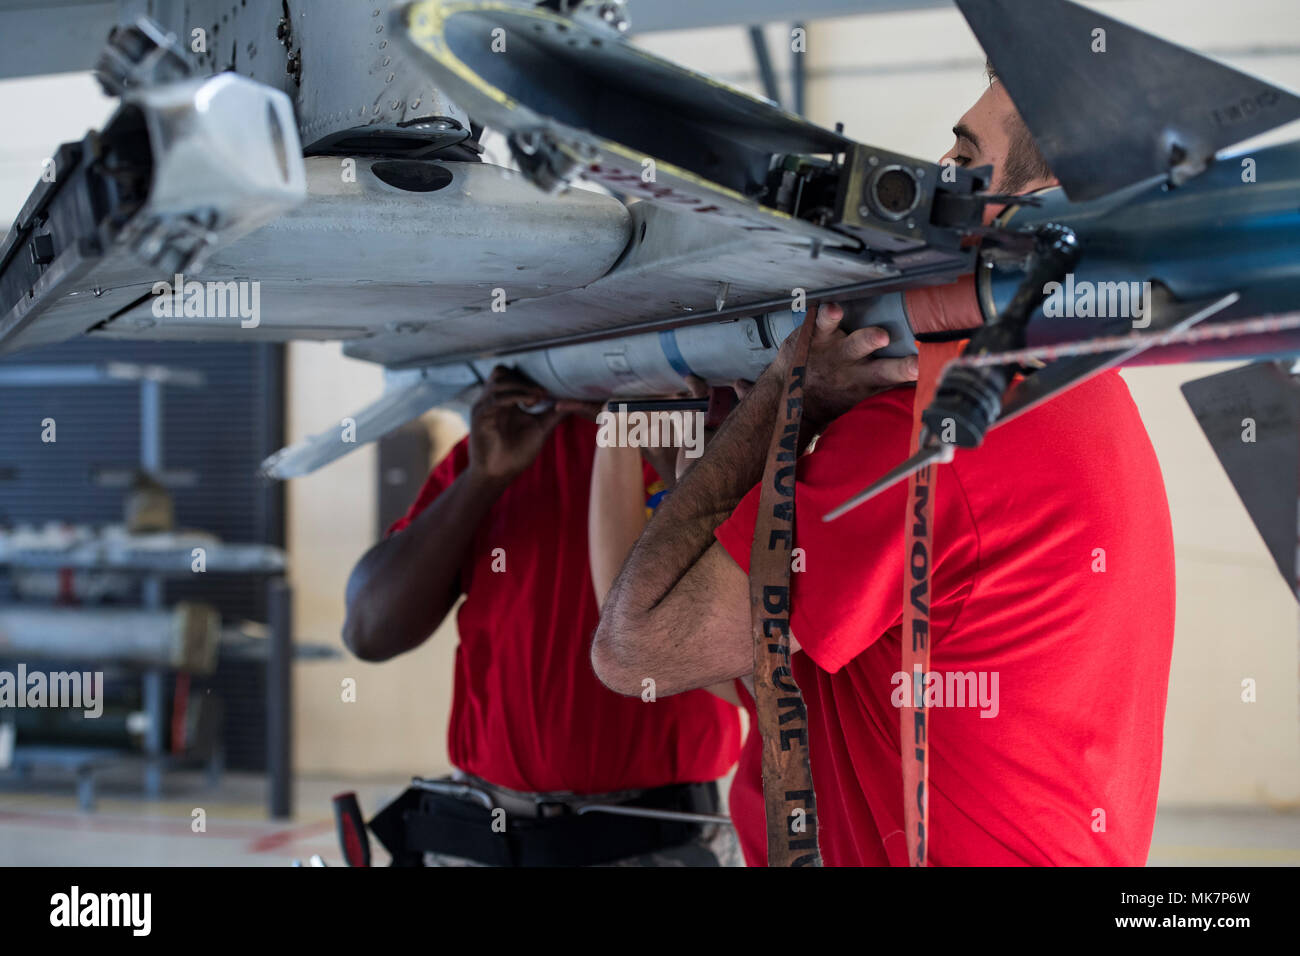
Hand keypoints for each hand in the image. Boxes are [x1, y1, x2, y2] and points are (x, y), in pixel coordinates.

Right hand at [467, 366, 568, 482]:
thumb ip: (554, 413)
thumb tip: (575, 402)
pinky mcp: (480, 416)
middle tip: (542, 394)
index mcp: (504, 400)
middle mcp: (491, 400)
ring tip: (537, 399)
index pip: (510, 374)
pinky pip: (495, 398)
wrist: (498, 474)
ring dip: (521, 386)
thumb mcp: (540, 428)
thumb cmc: (516, 453)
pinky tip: (529, 404)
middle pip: (502, 371)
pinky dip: (514, 397)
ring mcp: (484, 406)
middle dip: (524, 379)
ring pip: (499, 380)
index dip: (529, 378)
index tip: (547, 391)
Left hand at [773, 302, 918, 432]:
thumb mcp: (864, 395)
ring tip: (880, 337)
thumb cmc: (835, 390)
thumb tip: (927, 379)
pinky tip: (834, 308)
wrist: (791, 392)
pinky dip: (829, 316)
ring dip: (869, 340)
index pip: (903, 383)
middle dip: (902, 368)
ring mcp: (839, 352)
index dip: (920, 381)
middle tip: (915, 366)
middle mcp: (859, 370)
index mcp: (873, 384)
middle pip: (886, 370)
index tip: (937, 380)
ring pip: (857, 344)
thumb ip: (892, 387)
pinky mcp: (818, 335)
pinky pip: (825, 323)